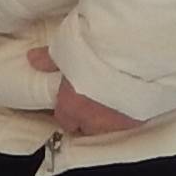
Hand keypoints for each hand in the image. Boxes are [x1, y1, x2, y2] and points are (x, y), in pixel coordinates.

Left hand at [25, 47, 143, 139]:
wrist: (134, 48)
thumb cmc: (95, 48)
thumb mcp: (67, 48)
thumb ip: (50, 59)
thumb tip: (32, 59)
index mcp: (72, 105)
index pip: (64, 120)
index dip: (67, 110)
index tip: (70, 100)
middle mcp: (95, 120)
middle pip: (88, 128)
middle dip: (89, 118)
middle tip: (93, 99)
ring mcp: (122, 122)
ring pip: (111, 127)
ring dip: (110, 117)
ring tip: (114, 99)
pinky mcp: (144, 117)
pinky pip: (134, 119)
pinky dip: (131, 111)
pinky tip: (133, 96)